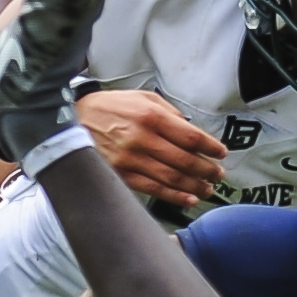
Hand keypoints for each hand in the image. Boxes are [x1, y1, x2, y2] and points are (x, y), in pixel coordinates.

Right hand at [75, 88, 226, 207]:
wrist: (75, 121)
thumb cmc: (112, 108)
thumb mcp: (143, 98)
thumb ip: (169, 113)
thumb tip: (192, 129)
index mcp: (151, 117)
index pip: (190, 136)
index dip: (210, 147)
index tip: (221, 153)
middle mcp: (142, 139)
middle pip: (185, 160)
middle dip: (207, 169)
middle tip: (219, 174)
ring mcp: (131, 160)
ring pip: (172, 178)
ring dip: (195, 185)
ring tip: (208, 188)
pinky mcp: (122, 175)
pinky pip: (154, 189)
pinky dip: (175, 196)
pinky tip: (189, 199)